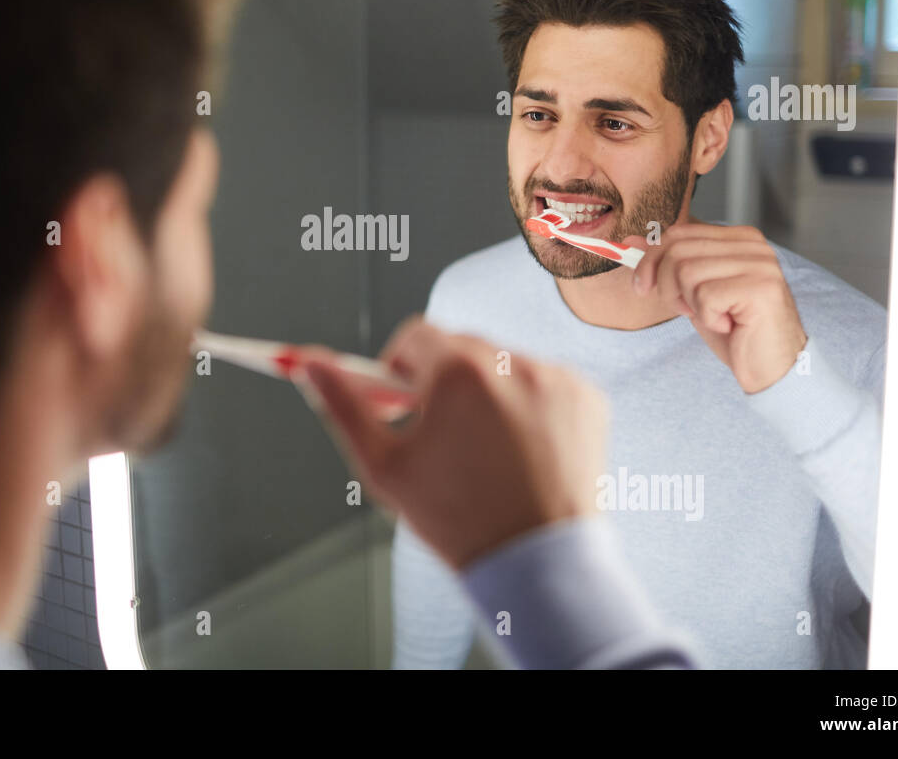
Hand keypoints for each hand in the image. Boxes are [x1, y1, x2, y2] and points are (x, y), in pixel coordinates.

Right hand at [293, 318, 606, 569]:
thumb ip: (344, 405)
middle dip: (441, 380)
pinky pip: (544, 382)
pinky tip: (521, 451)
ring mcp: (556, 377)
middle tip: (437, 432)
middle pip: (460, 347)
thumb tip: (309, 362)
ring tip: (484, 451)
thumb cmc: (456, 520)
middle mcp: (512, 361)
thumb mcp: (384, 466)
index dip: (397, 366)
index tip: (397, 401)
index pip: (415, 334)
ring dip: (486, 391)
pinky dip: (528, 406)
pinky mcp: (588, 397)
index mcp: (458, 371)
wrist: (538, 564)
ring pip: (503, 365)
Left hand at [622, 223, 807, 393]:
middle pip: (677, 250)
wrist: (770, 367)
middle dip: (666, 286)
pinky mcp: (761, 288)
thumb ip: (666, 265)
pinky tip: (729, 325)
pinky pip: (706, 296)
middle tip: (686, 309)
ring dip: (689, 303)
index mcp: (738, 238)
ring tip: (714, 316)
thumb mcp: (692, 293)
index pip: (678, 233)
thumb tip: (630, 242)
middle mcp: (753, 245)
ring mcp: (760, 264)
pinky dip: (708, 317)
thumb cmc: (734, 330)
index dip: (650, 260)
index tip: (642, 285)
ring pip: (687, 272)